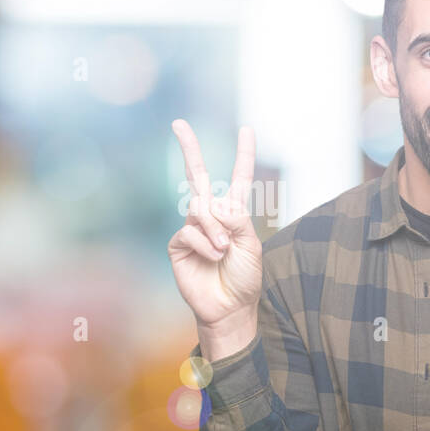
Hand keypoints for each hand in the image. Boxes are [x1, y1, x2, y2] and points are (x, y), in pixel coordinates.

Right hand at [168, 119, 260, 359]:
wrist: (229, 308)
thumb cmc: (244, 278)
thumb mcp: (251, 245)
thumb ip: (236, 219)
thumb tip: (211, 202)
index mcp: (235, 213)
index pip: (239, 178)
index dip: (244, 154)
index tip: (247, 129)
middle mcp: (212, 216)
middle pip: (198, 176)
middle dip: (188, 148)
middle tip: (178, 123)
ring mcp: (193, 228)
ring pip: (200, 208)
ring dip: (216, 229)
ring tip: (224, 250)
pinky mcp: (179, 244)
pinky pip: (190, 231)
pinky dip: (207, 244)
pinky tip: (213, 257)